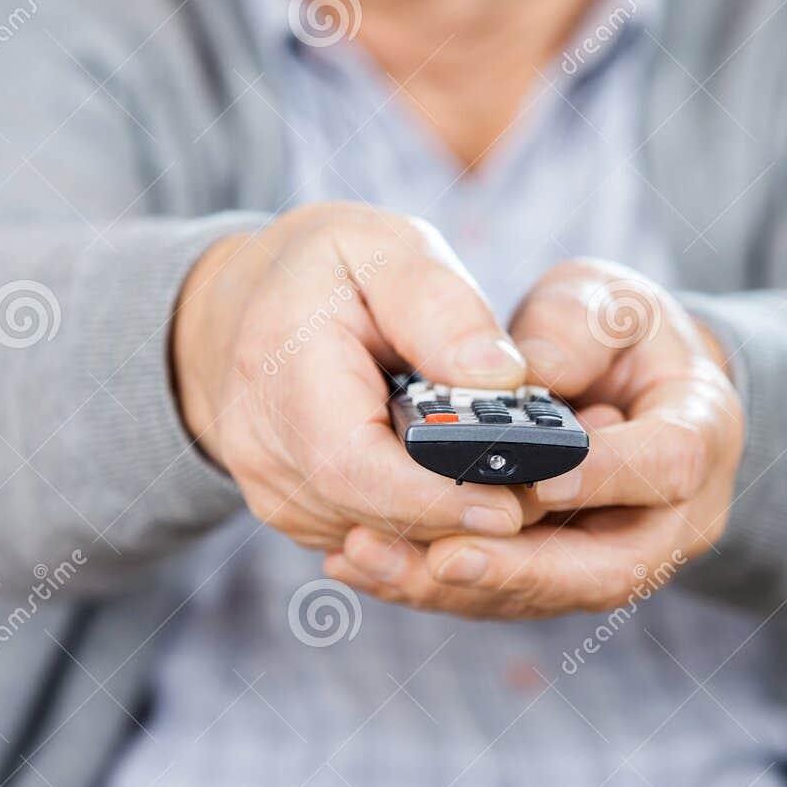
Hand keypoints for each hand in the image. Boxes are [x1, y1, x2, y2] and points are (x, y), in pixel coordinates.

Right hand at [172, 202, 538, 549]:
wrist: (247, 306)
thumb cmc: (326, 270)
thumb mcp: (386, 249)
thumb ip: (443, 307)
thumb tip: (501, 378)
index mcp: (281, 367)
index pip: (354, 465)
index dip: (433, 498)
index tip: (509, 505)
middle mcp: (263, 446)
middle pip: (373, 515)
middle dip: (461, 513)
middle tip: (538, 494)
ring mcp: (275, 490)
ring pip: (378, 537)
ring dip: (448, 523)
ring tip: (507, 479)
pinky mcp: (296, 513)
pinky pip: (372, 537)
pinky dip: (423, 521)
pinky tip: (460, 484)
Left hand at [323, 260, 744, 617]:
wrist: (626, 382)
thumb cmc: (616, 333)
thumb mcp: (604, 301)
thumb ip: (574, 329)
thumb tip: (518, 378)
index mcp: (700, 431)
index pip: (666, 466)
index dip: (606, 476)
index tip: (538, 479)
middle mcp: (671, 518)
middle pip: (606, 569)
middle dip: (519, 569)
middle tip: (440, 556)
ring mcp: (616, 558)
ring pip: (544, 595)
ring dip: (457, 586)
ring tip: (374, 559)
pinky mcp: (559, 578)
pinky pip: (501, 595)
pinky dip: (431, 584)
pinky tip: (363, 564)